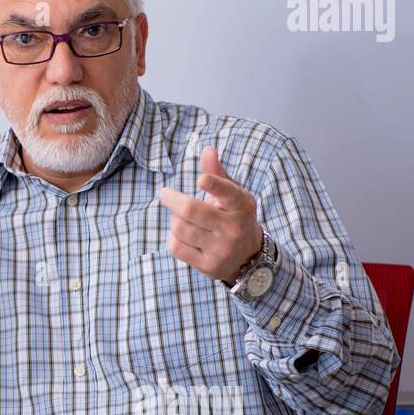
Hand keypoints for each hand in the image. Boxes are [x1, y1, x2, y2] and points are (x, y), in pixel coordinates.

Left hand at [158, 146, 263, 285]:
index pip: (229, 194)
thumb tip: (207, 149)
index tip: (201, 180)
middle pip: (191, 210)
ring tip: (181, 217)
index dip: (214, 185)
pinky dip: (173, 237)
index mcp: (242, 205)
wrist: (248, 256)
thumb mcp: (232, 194)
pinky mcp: (208, 266)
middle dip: (172, 199)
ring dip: (174, 219)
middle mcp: (234, 228)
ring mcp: (221, 249)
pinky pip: (176, 247)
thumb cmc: (233, 216)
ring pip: (180, 228)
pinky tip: (182, 235)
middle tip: (165, 194)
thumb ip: (217, 173)